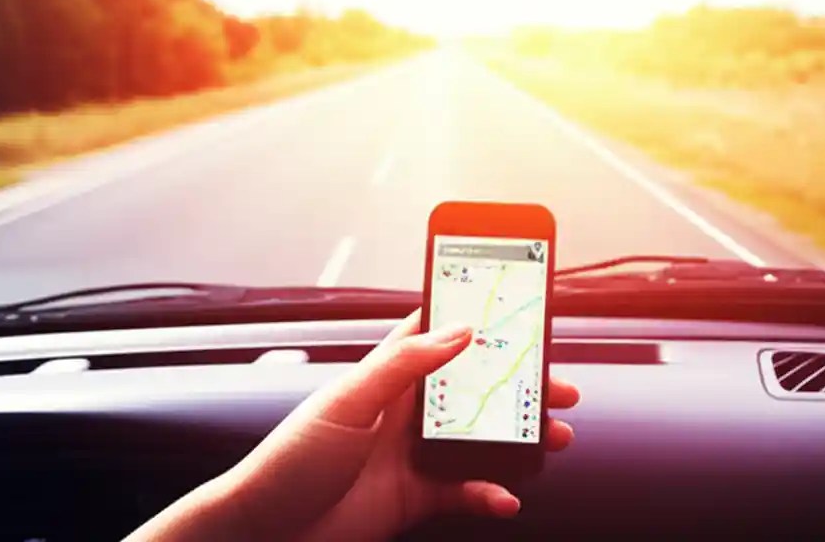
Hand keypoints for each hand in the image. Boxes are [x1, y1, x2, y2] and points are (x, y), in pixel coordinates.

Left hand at [127, 311, 579, 541]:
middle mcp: (405, 412)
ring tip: (555, 438)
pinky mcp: (417, 497)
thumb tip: (457, 331)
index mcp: (386, 377)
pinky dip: (491, 493)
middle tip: (559, 385)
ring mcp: (413, 455)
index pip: (437, 333)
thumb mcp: (346, 402)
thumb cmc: (288, 460)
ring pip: (482, 438)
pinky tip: (505, 495)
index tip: (519, 305)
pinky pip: (466, 490)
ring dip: (520, 438)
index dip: (475, 316)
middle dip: (520, 385)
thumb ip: (402, 365)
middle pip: (476, 388)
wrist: (264, 532)